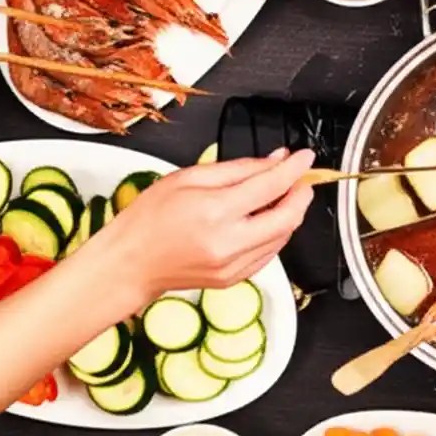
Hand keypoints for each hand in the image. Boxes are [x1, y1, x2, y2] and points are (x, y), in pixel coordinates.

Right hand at [88, 148, 314, 304]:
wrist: (130, 263)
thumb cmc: (149, 219)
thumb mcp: (189, 177)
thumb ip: (239, 169)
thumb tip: (274, 161)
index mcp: (215, 212)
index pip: (271, 186)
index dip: (294, 169)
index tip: (305, 158)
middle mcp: (228, 242)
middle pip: (288, 217)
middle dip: (302, 194)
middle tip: (300, 179)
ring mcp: (233, 265)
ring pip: (283, 236)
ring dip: (289, 213)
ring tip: (277, 196)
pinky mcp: (235, 278)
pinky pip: (270, 253)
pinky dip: (274, 233)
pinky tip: (261, 220)